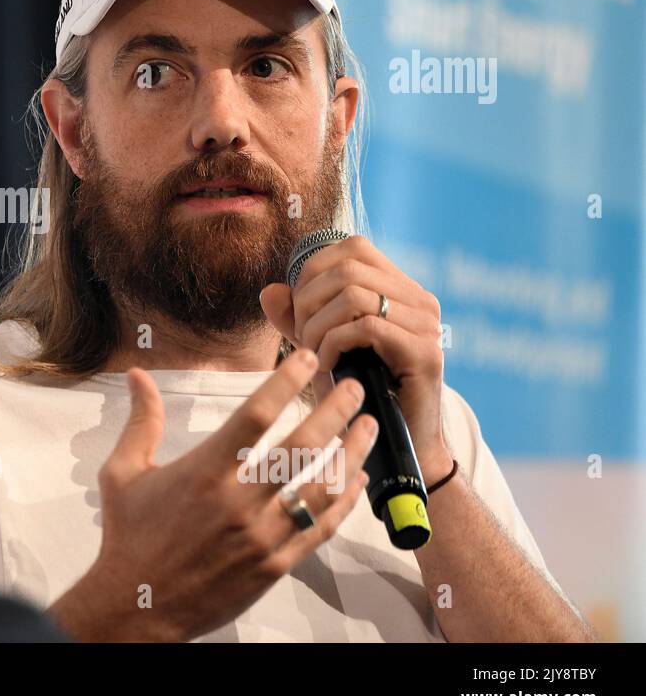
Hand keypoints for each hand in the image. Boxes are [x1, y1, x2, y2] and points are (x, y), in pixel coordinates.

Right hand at [47, 349, 378, 641]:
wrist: (138, 605)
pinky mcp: (275, 565)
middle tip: (354, 387)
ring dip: (351, 453)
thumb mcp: (123, 472)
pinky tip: (355, 480)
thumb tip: (137, 376)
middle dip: (335, 411)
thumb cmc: (129, 536)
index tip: (305, 359)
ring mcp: (261, 535)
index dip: (285, 382)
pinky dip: (344, 501)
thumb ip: (141, 421)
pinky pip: (321, 528)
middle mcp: (237, 501)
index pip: (255, 415)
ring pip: (322, 488)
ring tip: (368, 428)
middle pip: (301, 447)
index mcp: (203, 472)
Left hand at [259, 235, 452, 479]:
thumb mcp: (321, 348)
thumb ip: (296, 319)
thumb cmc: (358, 395)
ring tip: (311, 354)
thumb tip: (270, 291)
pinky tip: (326, 365)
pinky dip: (333, 343)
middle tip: (300, 338)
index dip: (312, 272)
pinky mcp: (424, 352)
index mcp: (401, 289)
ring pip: (354, 295)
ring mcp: (426, 324)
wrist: (396, 447)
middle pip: (347, 267)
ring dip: (318, 325)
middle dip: (309, 300)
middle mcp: (420, 300)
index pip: (351, 247)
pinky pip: (365, 327)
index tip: (298, 310)